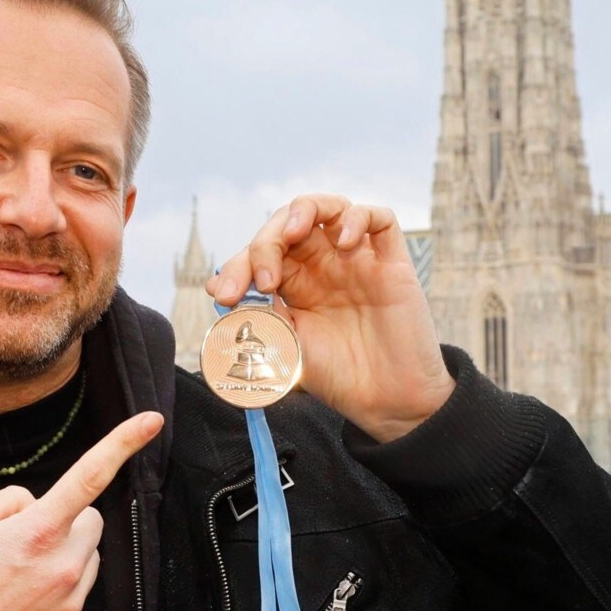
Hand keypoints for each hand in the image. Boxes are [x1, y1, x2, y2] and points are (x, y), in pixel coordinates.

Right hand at [0, 411, 162, 610]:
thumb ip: (14, 501)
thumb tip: (42, 506)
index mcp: (36, 533)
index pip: (89, 476)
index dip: (123, 443)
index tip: (152, 421)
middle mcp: (62, 567)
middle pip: (91, 521)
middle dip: (66, 522)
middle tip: (23, 542)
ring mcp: (70, 603)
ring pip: (87, 558)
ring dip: (63, 558)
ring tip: (15, 579)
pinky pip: (75, 595)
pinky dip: (55, 593)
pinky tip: (19, 607)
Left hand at [208, 194, 453, 441]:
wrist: (387, 402)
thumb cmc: (337, 378)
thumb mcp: (285, 346)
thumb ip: (258, 313)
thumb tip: (219, 286)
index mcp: (292, 285)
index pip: (259, 255)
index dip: (237, 267)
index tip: (226, 295)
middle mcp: (322, 266)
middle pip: (287, 225)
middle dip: (264, 244)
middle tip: (261, 281)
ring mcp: (356, 261)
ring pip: (329, 208)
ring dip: (304, 211)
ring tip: (293, 234)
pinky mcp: (391, 263)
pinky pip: (379, 218)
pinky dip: (357, 218)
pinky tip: (343, 242)